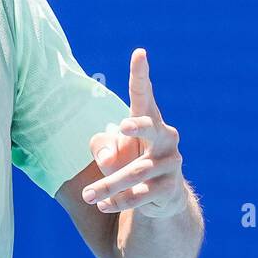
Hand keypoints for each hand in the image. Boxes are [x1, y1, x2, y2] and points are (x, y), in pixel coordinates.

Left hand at [81, 48, 185, 218]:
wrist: (160, 196)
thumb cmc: (129, 160)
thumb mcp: (109, 150)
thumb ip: (101, 146)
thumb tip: (107, 160)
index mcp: (148, 120)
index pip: (143, 94)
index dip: (141, 74)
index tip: (139, 53)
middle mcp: (165, 137)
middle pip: (151, 128)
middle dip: (137, 127)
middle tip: (122, 126)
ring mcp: (170, 162)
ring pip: (136, 171)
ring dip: (109, 184)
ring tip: (87, 195)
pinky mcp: (169, 187)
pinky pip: (141, 195)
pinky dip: (119, 201)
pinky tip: (103, 205)